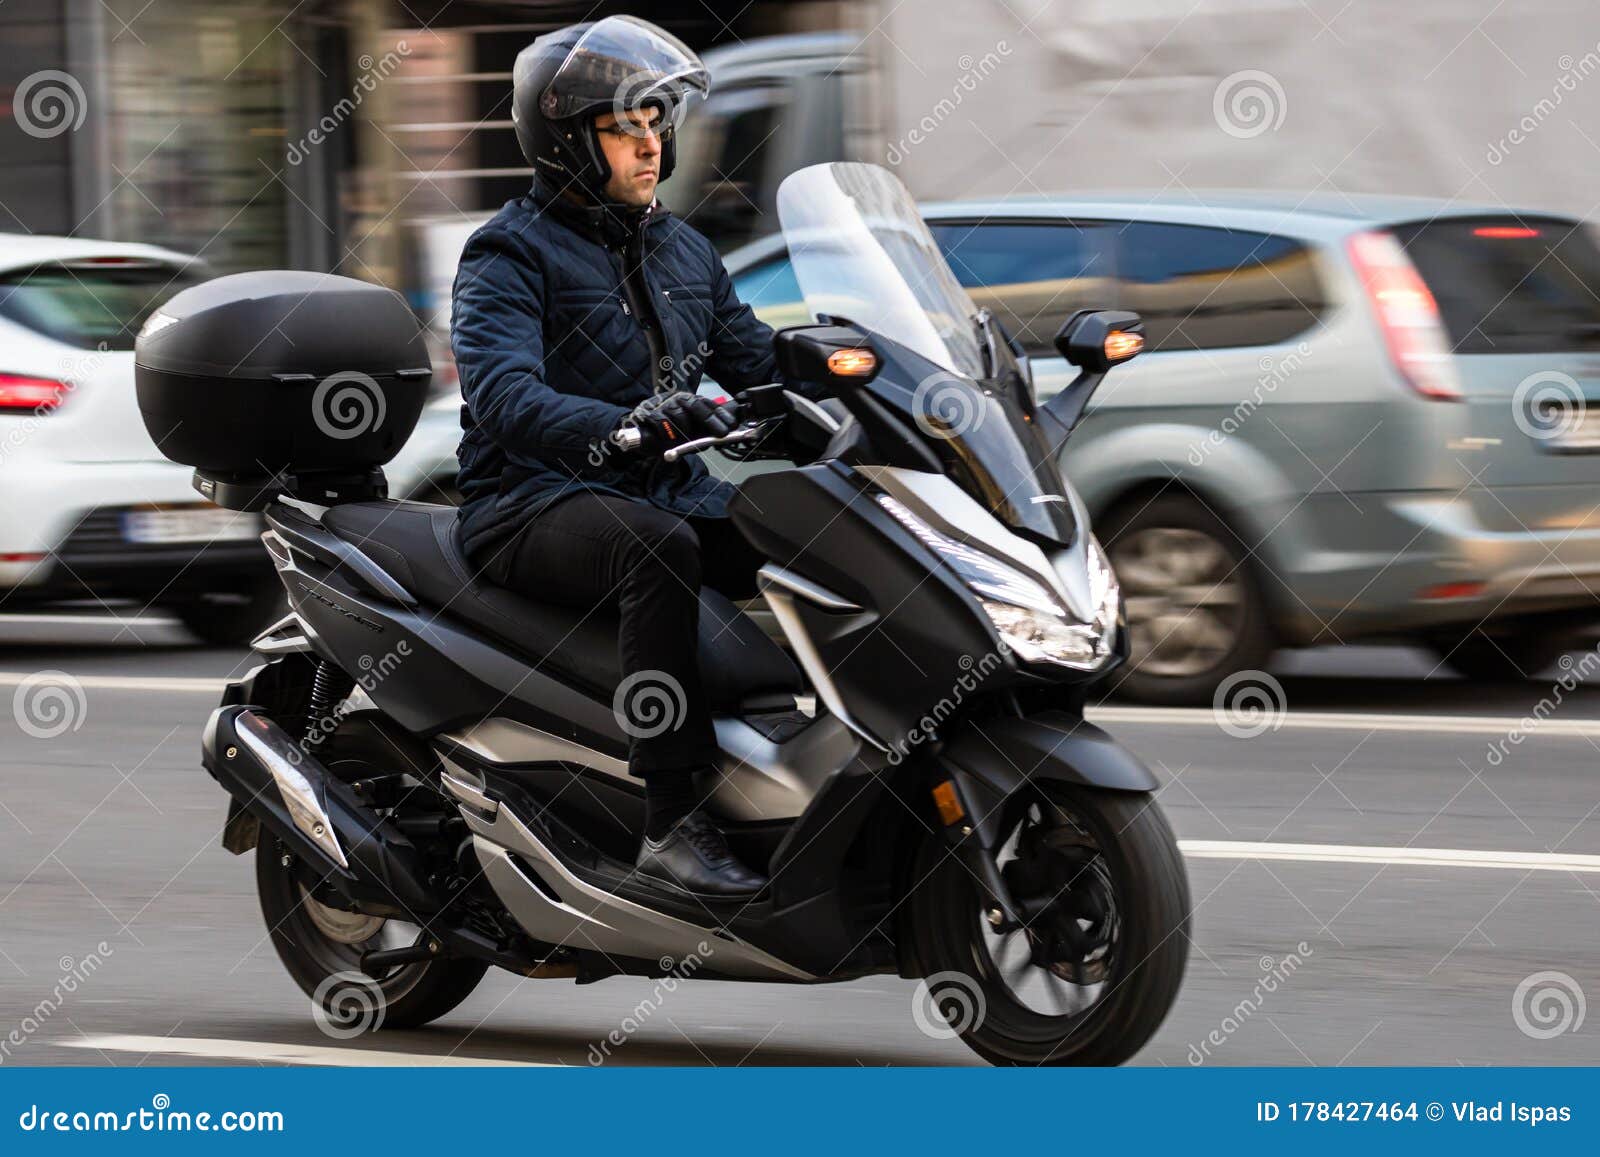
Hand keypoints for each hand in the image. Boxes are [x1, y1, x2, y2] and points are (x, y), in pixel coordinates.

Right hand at [621, 390, 737, 451]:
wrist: (635, 433)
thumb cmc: (665, 433)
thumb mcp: (686, 433)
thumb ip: (699, 434)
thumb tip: (716, 440)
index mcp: (687, 401)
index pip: (707, 404)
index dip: (720, 415)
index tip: (732, 425)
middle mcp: (675, 398)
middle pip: (695, 405)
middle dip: (711, 420)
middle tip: (722, 433)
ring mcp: (661, 403)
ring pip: (679, 414)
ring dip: (685, 431)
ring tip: (684, 441)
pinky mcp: (646, 411)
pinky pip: (661, 421)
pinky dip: (667, 434)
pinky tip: (668, 441)